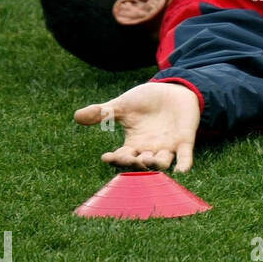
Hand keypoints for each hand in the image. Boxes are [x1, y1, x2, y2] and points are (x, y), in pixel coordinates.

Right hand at [75, 81, 200, 171]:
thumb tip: (77, 116)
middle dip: (134, 162)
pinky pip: (185, 156)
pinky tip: (182, 170)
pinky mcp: (185, 140)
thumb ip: (102, 112)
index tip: (106, 157)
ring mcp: (168, 146)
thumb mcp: (122, 105)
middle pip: (141, 163)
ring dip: (155, 164)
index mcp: (133, 143)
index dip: (114, 158)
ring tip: (147, 159)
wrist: (173, 90)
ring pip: (161, 163)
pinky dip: (184, 164)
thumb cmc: (146, 100)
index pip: (122, 156)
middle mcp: (150, 149)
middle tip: (128, 158)